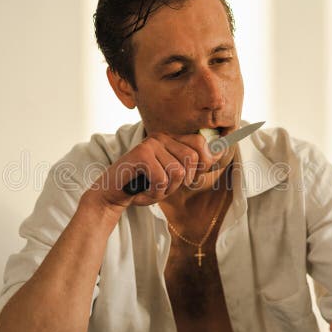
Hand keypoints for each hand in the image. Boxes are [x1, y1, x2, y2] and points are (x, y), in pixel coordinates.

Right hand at [87, 132, 223, 209]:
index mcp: (171, 139)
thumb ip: (192, 167)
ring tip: (152, 188)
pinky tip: (144, 191)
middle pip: (193, 159)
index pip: (201, 144)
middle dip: (182, 181)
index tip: (191, 178)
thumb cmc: (144, 185)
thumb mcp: (172, 177)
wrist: (113, 193)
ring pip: (178, 172)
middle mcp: (162, 137)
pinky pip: (163, 180)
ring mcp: (151, 144)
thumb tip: (218, 153)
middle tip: (166, 186)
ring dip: (167, 190)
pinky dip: (155, 193)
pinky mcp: (141, 155)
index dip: (203, 164)